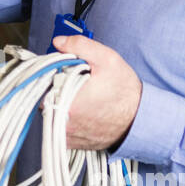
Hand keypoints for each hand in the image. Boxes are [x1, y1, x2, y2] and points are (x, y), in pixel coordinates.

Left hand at [50, 35, 142, 150]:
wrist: (140, 118)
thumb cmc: (126, 92)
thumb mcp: (107, 59)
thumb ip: (80, 46)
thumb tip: (59, 43)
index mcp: (69, 102)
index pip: (43, 82)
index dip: (54, 73)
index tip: (65, 71)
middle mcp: (65, 122)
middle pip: (45, 96)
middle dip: (57, 87)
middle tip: (77, 84)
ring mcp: (68, 135)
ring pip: (50, 111)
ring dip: (60, 101)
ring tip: (81, 97)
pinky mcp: (71, 143)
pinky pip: (57, 125)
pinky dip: (65, 116)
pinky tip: (82, 110)